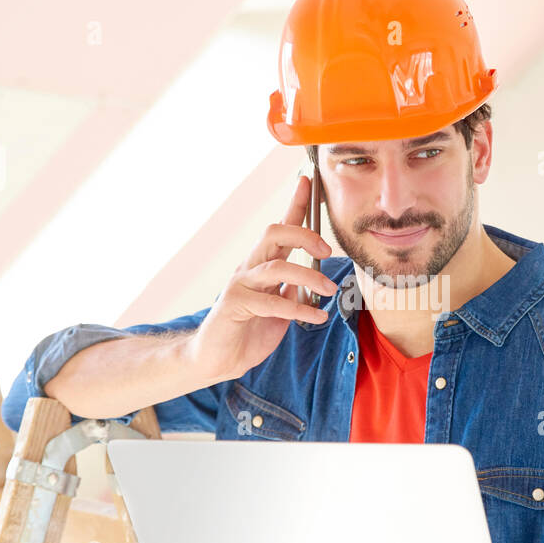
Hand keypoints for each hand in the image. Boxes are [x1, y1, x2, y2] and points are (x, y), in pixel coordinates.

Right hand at [185, 174, 337, 383]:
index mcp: (261, 265)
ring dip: (308, 275)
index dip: (295, 204)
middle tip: (327, 250)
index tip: (309, 181)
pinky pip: (270, 301)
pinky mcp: (234, 305)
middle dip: (304, 234)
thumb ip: (292, 292)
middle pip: (274, 233)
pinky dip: (298, 308)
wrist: (215, 360)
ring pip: (276, 266)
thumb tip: (312, 280)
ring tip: (328, 290)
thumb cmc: (246, 332)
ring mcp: (240, 285)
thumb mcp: (278, 309)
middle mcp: (249, 268)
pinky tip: (316, 317)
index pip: (280, 228)